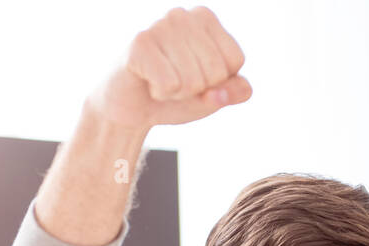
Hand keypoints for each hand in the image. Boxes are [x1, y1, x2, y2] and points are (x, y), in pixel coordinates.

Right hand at [87, 6, 250, 131]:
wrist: (132, 107)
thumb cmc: (177, 94)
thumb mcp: (214, 94)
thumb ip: (236, 91)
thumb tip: (222, 92)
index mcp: (206, 19)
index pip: (235, 60)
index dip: (219, 82)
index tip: (197, 78)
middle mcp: (183, 15)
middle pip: (215, 72)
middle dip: (197, 89)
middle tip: (176, 82)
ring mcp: (159, 26)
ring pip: (192, 80)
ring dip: (177, 93)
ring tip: (161, 81)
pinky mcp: (139, 44)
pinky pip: (169, 84)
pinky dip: (160, 94)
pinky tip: (148, 82)